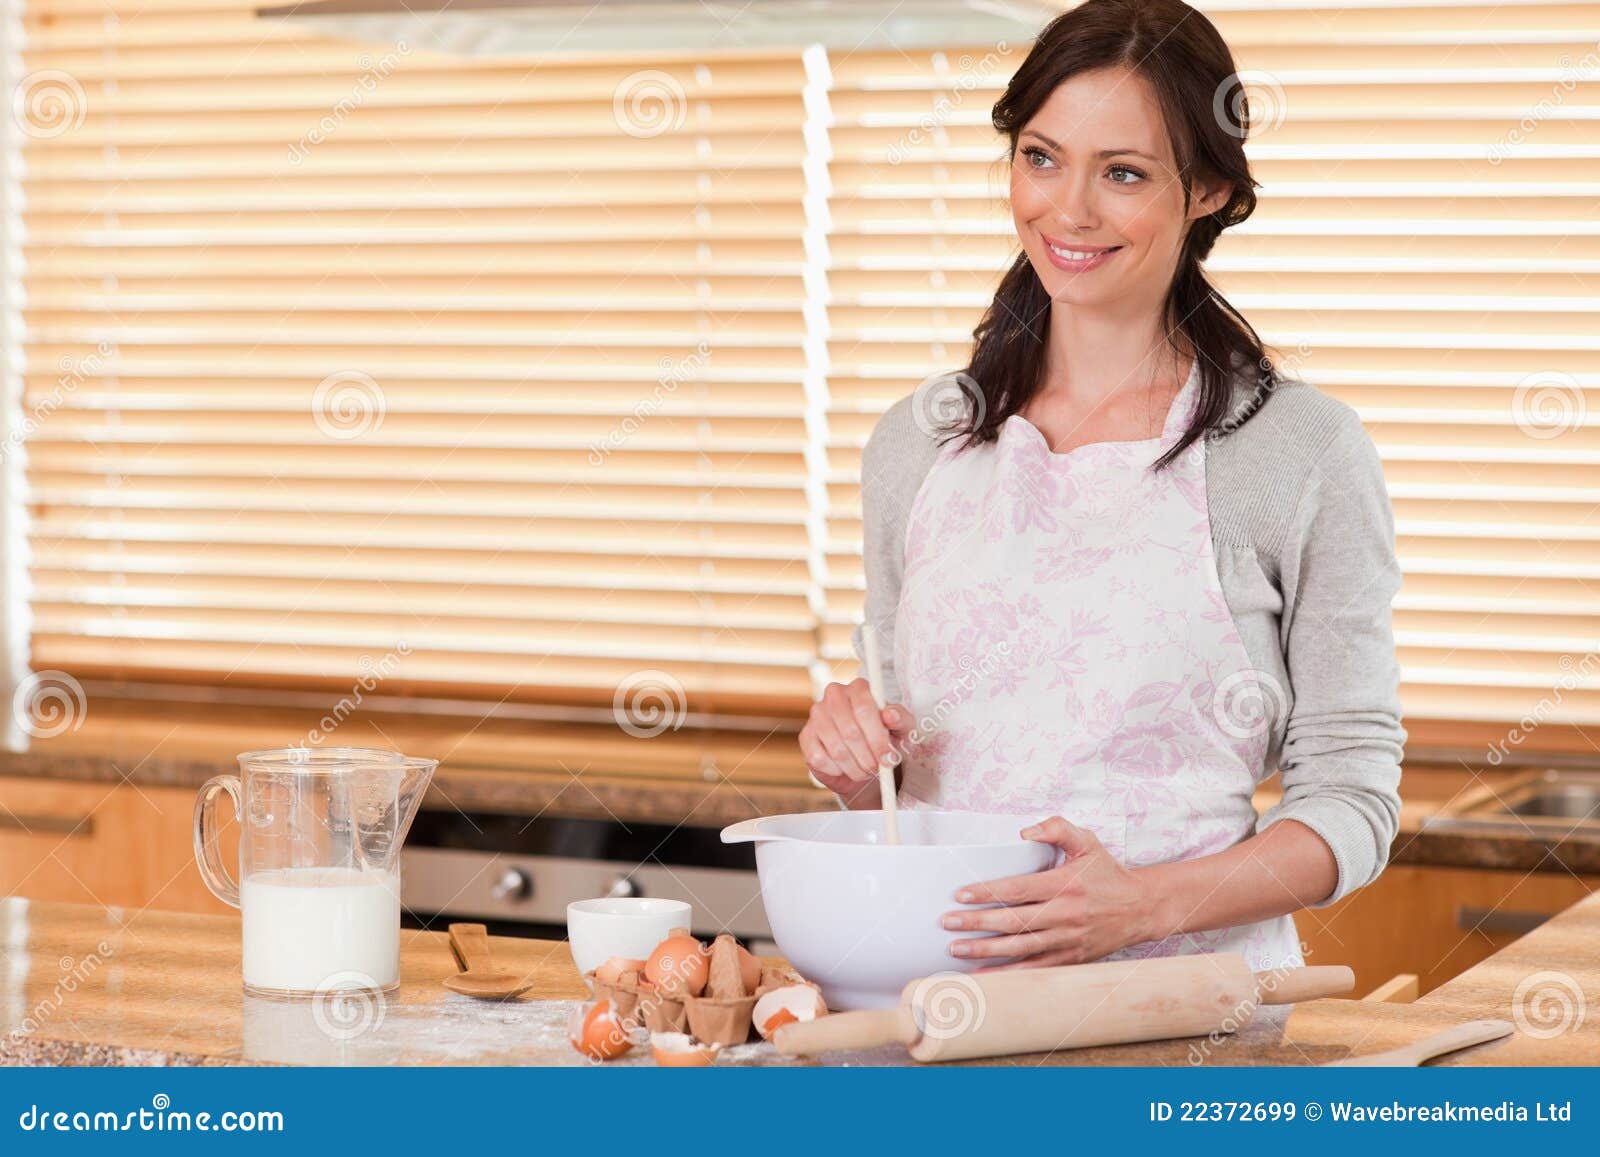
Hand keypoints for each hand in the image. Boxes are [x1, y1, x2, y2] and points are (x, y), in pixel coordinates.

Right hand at [798, 678, 910, 791]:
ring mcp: (817, 715)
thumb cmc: (886, 737)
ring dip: (854, 768)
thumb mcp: (902, 729)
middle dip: (867, 757)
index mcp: (859, 688)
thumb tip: (891, 715)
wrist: (865, 755)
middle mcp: (834, 695)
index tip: (887, 758)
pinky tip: (846, 768)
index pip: (864, 709)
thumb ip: (901, 719)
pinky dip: (837, 771)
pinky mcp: (806, 736)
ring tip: (865, 771)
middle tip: (877, 769)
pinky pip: (820, 759)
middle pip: (849, 731)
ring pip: (836, 749)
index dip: (877, 738)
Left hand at [940, 816, 1160, 968]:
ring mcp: (1067, 939)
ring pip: (1020, 948)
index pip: (1018, 889)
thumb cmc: (1108, 873)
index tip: (960, 894)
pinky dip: (1008, 974)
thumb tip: (1024, 832)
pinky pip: (1034, 969)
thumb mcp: (1087, 842)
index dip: (988, 892)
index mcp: (1064, 885)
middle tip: (948, 923)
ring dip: (986, 950)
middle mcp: (1064, 914)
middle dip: (977, 923)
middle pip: (1014, 921)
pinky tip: (984, 974)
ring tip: (957, 949)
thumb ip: (1057, 828)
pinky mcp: (1070, 958)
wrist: (1142, 908)